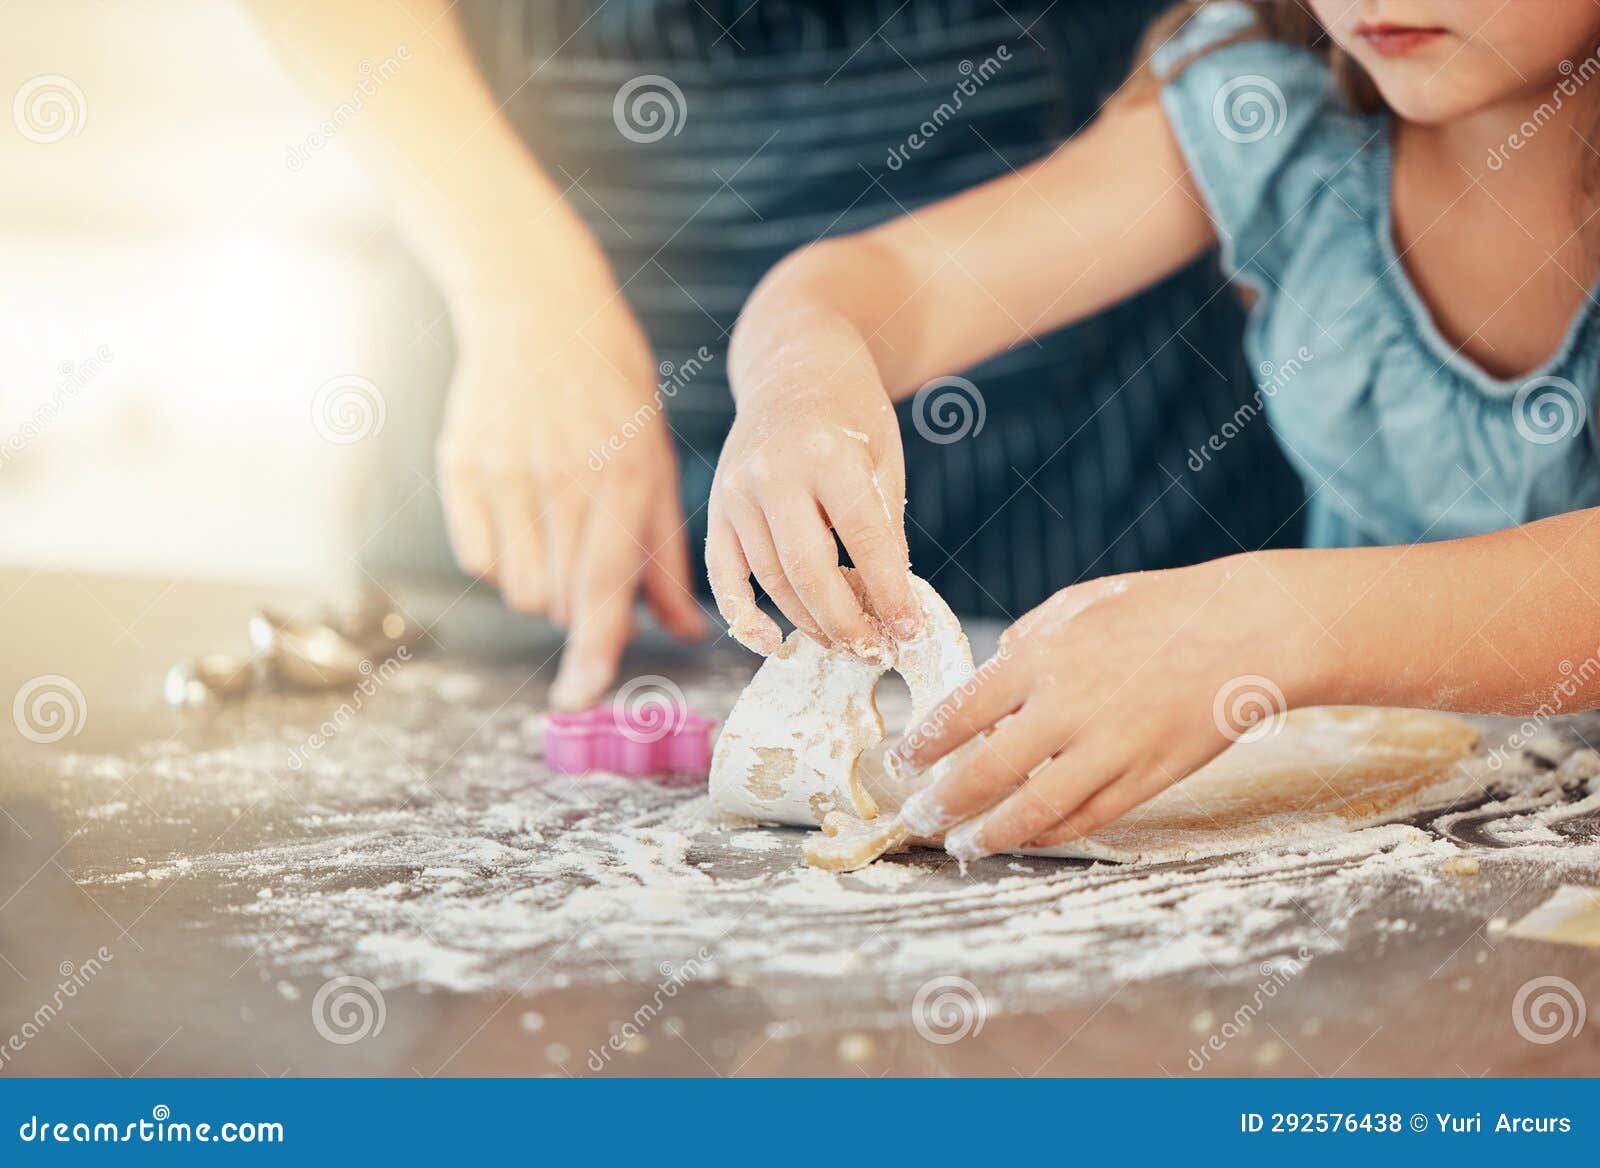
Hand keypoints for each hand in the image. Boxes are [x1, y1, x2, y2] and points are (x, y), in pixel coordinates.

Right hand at [436, 276, 704, 709]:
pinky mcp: (461, 469)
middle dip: (585, 607)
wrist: (538, 312)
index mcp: (623, 481)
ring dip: (545, 586)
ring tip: (560, 531)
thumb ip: (666, 555)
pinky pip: (481, 560)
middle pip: (563, 602)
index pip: (602, 588)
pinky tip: (521, 512)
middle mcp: (562, 482)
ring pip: (521, 590)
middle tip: (594, 559)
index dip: (593, 653)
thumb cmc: (614, 396)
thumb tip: (689, 632)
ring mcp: (505, 475)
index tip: (578, 700)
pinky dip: (503, 558)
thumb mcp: (657, 466)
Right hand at [706, 363, 921, 661]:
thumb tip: (890, 607)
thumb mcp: (884, 460)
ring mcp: (737, 491)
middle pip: (809, 572)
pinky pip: (724, 576)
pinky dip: (743, 618)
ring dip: (809, 623)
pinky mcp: (716, 506)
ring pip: (771, 580)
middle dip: (846, 623)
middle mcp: (774, 473)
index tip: (910, 631)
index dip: (890, 596)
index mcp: (828, 455)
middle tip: (874, 650)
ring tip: (843, 643)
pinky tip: (772, 643)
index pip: (865, 543)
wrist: (794, 367)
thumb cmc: (850, 414)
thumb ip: (884, 530)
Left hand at [892, 555, 1325, 859]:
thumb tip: (989, 677)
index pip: (962, 712)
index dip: (924, 746)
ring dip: (990, 834)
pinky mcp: (1147, 777)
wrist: (1247, 630)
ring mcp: (1111, 748)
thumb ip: (1027, 641)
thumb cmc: (1157, 608)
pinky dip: (1048, 833)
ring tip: (962, 845)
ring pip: (1035, 810)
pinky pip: (1087, 818)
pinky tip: (1023, 837)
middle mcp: (1070, 707)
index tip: (901, 763)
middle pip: (987, 773)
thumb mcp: (1078, 603)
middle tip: (916, 818)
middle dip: (942, 803)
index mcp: (1044, 657)